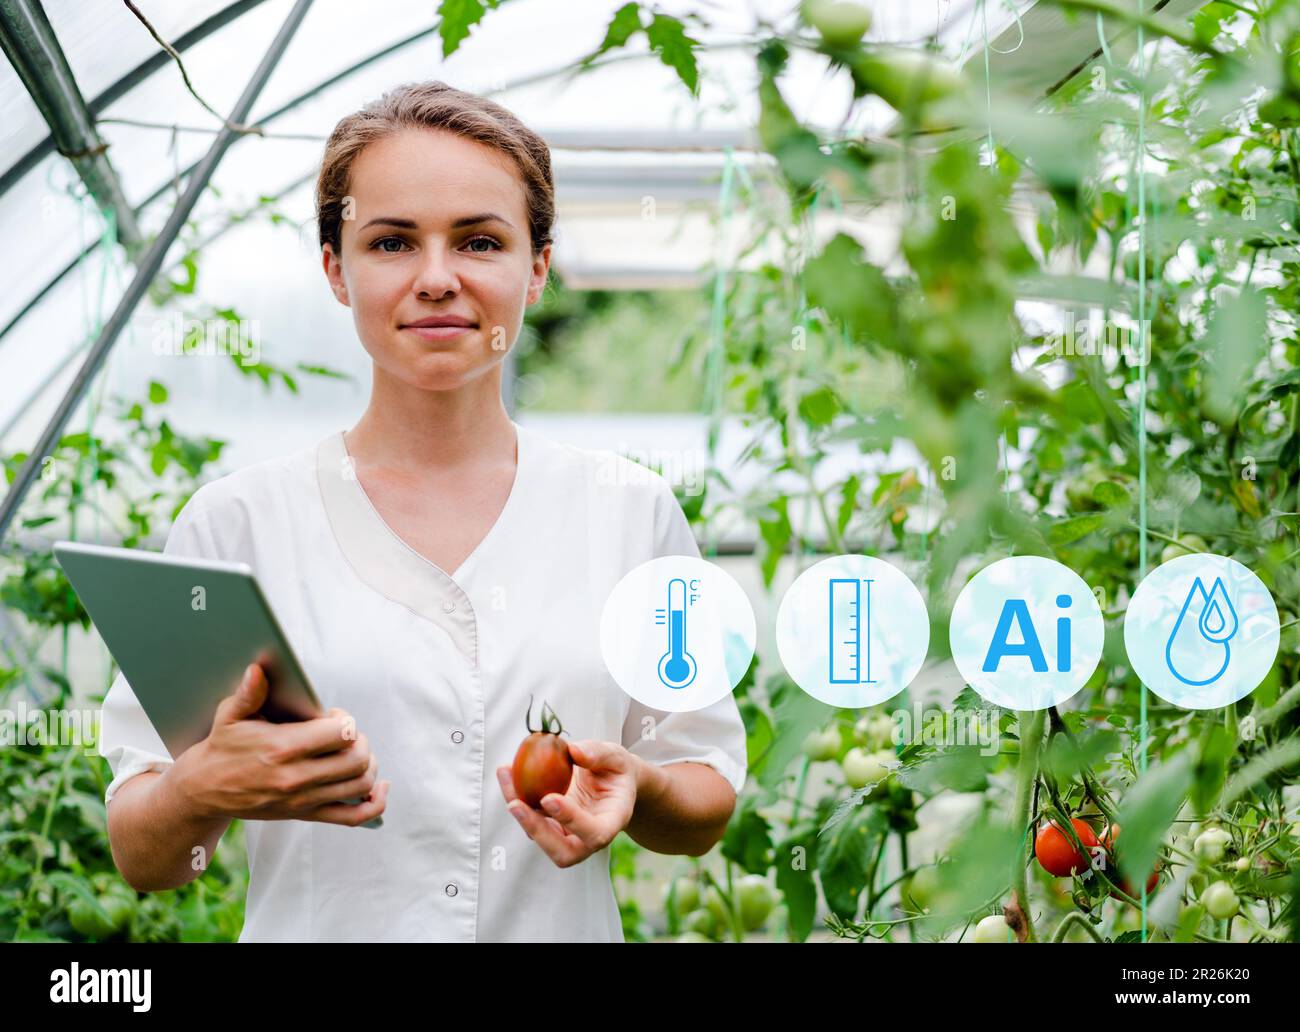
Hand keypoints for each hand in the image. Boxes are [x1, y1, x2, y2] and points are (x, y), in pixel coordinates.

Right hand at [172, 662, 388, 826]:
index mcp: (282, 748)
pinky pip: (354, 816)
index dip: (346, 720)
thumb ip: (248, 693)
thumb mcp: (229, 717)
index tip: (333, 716)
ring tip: (355, 752)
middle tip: (347, 734)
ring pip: (360, 783)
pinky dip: (375, 803)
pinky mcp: (306, 814)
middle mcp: (297, 777)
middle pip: (357, 758)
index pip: (342, 733)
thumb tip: (258, 669)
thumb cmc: (222, 748)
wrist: (204, 792)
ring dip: (368, 764)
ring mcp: (304, 800)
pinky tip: (379, 786)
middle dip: (361, 740)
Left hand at [497, 739, 637, 867]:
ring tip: (507, 777)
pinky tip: (507, 773)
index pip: (595, 833)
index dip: (571, 820)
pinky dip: (516, 798)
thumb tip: (573, 751)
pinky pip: (531, 819)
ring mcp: (568, 836)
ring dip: (520, 813)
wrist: (612, 781)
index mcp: (613, 821)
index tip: (549, 798)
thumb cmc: (617, 771)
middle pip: (564, 852)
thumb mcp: (617, 757)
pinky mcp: (551, 827)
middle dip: (537, 831)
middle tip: (516, 805)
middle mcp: (589, 838)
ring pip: (541, 837)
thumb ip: (599, 754)